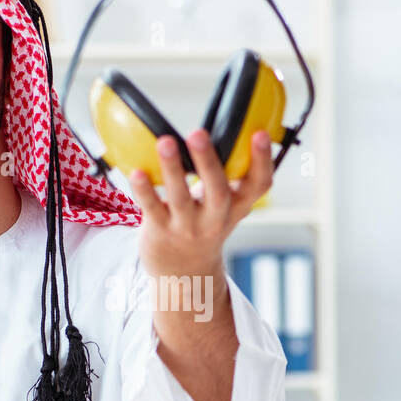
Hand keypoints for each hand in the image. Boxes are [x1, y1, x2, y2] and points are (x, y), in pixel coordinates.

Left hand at [129, 127, 273, 278]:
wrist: (183, 274)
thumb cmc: (204, 225)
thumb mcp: (226, 206)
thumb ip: (229, 176)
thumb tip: (227, 127)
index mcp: (237, 206)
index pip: (259, 184)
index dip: (262, 160)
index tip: (260, 134)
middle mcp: (215, 219)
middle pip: (217, 191)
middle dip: (208, 161)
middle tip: (198, 132)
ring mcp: (187, 228)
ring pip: (181, 198)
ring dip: (173, 169)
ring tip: (165, 142)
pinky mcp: (161, 232)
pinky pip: (152, 209)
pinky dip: (144, 190)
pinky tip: (137, 172)